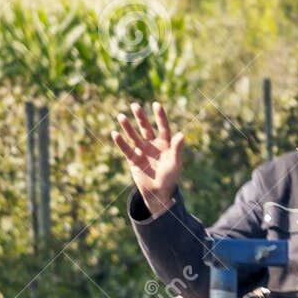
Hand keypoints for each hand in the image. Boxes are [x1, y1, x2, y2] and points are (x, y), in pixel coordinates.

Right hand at [111, 101, 184, 217]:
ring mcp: (143, 152)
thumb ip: (177, 149)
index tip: (156, 105)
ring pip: (134, 136)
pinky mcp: (134, 160)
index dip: (160, 117)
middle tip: (134, 105)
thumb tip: (182, 134)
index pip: (163, 127)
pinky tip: (115, 133)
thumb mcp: (175, 163)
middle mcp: (153, 145)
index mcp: (165, 144)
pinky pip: (126, 149)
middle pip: (146, 128)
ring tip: (121, 116)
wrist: (159, 193)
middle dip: (140, 117)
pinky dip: (121, 142)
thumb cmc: (170, 178)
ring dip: (127, 127)